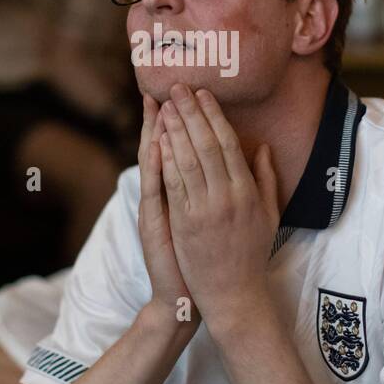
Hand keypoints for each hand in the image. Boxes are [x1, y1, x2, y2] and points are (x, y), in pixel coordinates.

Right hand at [137, 92, 194, 318]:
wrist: (184, 297)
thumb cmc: (199, 258)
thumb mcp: (206, 218)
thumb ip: (215, 187)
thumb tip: (228, 157)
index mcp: (181, 192)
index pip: (179, 147)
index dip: (181, 121)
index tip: (184, 93)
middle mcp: (165, 195)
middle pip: (164, 146)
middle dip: (168, 116)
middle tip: (167, 85)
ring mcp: (157, 207)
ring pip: (156, 161)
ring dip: (157, 131)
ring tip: (159, 102)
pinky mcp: (155, 222)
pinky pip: (156, 187)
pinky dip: (156, 163)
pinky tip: (157, 143)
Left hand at [157, 84, 279, 332]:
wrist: (233, 295)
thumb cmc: (251, 254)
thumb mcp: (269, 215)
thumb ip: (266, 179)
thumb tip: (261, 147)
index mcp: (247, 191)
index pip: (228, 143)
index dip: (213, 115)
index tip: (203, 93)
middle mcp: (227, 196)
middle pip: (205, 144)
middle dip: (190, 113)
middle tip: (178, 87)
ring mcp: (204, 210)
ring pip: (186, 160)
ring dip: (174, 129)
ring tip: (164, 105)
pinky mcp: (184, 223)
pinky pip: (173, 185)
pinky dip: (165, 160)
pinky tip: (158, 140)